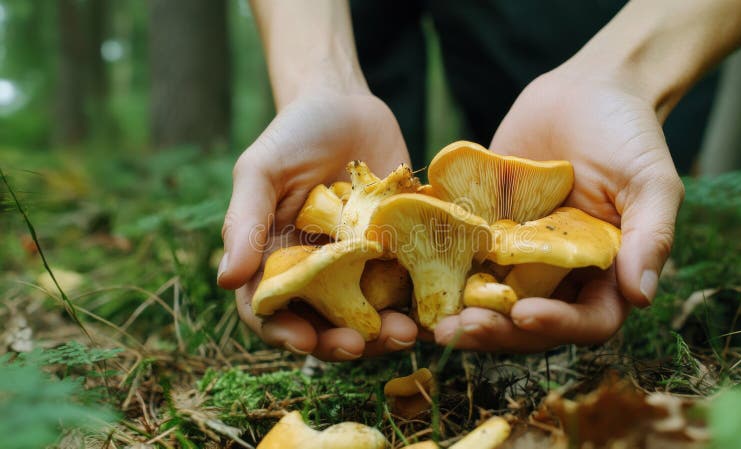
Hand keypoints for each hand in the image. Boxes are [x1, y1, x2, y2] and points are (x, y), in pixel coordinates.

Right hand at [218, 87, 418, 360]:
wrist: (348, 105)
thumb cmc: (293, 135)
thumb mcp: (261, 171)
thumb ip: (245, 221)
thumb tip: (227, 280)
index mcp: (276, 262)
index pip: (272, 311)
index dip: (284, 332)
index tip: (304, 340)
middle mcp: (318, 274)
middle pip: (324, 323)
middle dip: (341, 341)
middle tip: (362, 345)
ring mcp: (359, 267)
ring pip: (370, 314)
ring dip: (384, 332)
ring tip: (405, 333)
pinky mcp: (398, 253)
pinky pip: (408, 286)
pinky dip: (418, 301)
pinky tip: (433, 308)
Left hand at [435, 65, 683, 350]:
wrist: (585, 89)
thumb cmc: (629, 135)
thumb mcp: (651, 183)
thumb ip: (650, 237)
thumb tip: (643, 295)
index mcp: (603, 273)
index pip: (586, 319)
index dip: (557, 325)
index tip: (524, 315)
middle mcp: (558, 272)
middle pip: (528, 319)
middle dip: (496, 329)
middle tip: (460, 328)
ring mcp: (517, 252)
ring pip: (489, 296)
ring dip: (461, 311)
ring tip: (432, 319)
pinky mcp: (484, 227)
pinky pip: (460, 254)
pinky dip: (437, 269)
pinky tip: (411, 275)